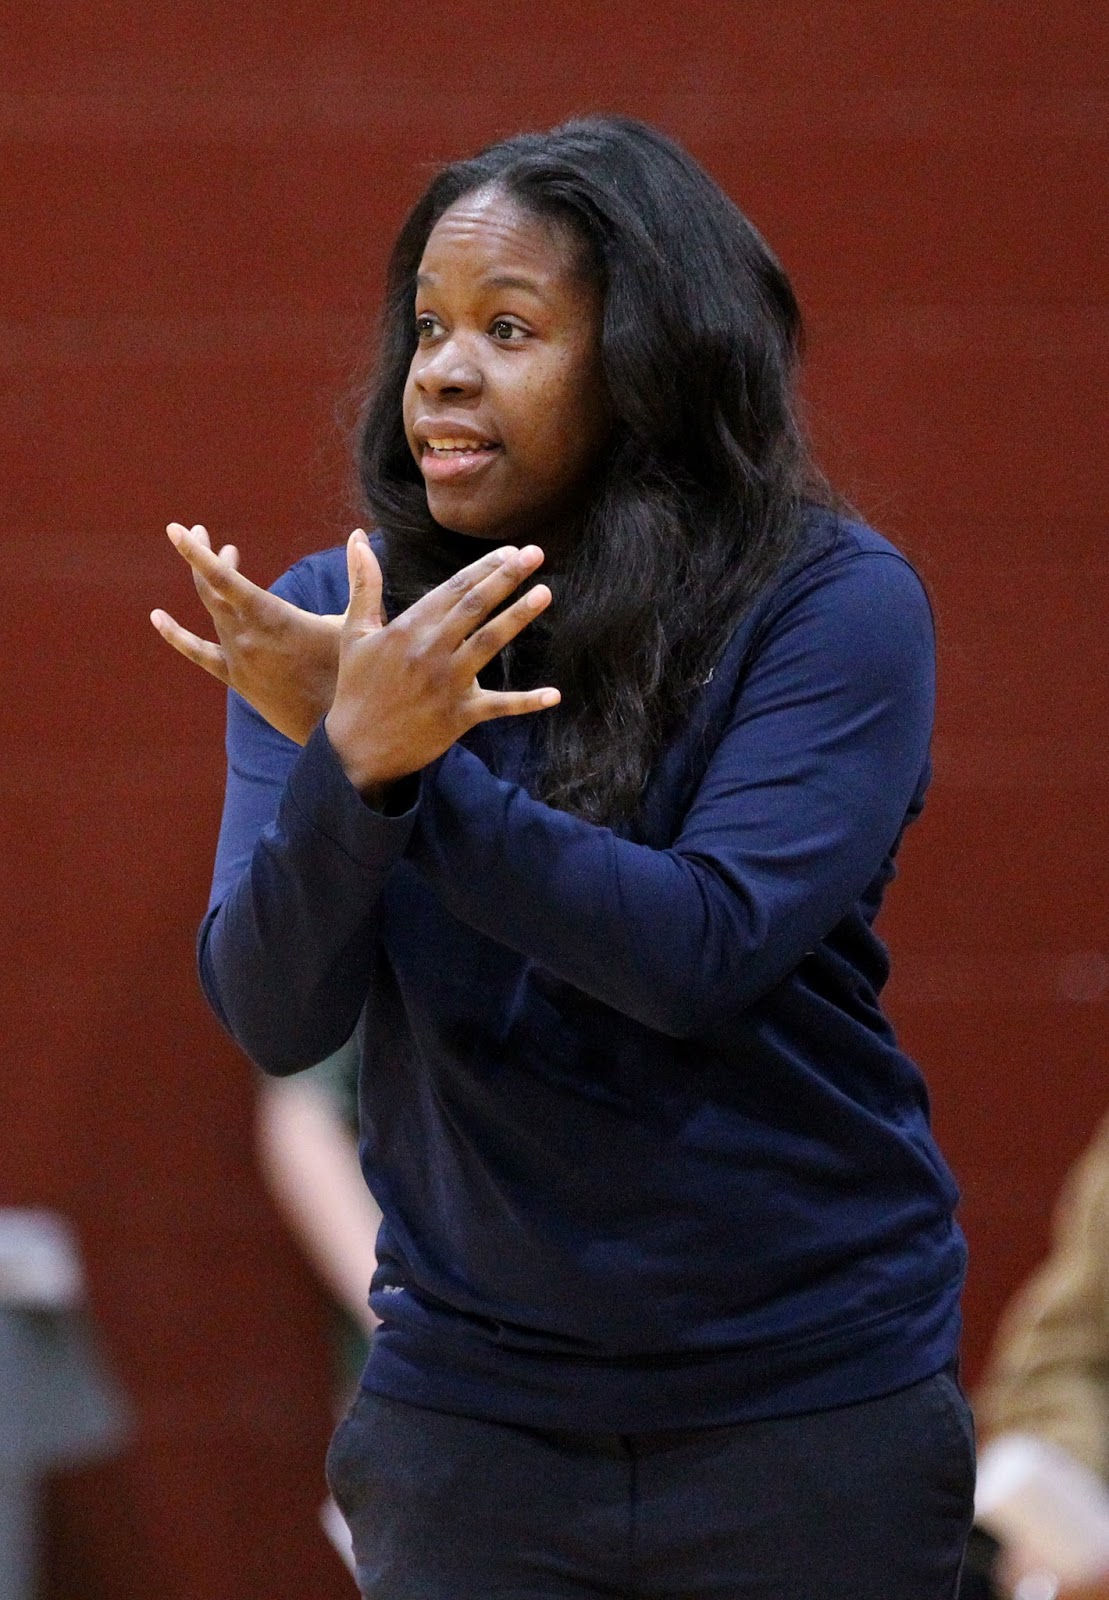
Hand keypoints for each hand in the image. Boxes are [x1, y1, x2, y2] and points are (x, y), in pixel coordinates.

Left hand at [151, 523, 345, 744]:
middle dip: (204, 557)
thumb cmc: (352, 673)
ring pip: (212, 613)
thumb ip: (359, 576)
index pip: (224, 579)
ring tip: (225, 558)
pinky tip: (158, 617)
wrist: (337, 731)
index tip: (176, 529)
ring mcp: (238, 659)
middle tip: (200, 531)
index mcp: (272, 618)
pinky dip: (176, 635)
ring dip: (210, 584)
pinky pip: (198, 653)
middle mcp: (246, 637)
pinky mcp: (236, 679)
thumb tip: (359, 534)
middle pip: (211, 590)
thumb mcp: (358, 622)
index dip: (197, 553)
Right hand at [324, 530, 558, 795]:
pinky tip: (553, 694)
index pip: (452, 589)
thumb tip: (358, 536)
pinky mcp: (459, 716)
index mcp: (407, 629)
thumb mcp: (353, 631)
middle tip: (536, 553)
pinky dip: (527, 702)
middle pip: (474, 607)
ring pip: (489, 643)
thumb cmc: (356, 685)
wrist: (356, 747)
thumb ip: (363, 582)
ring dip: (518, 617)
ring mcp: (447, 684)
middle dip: (506, 578)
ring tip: (545, 592)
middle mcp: (429, 651)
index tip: (509, 550)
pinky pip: (499, 706)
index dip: (483, 568)